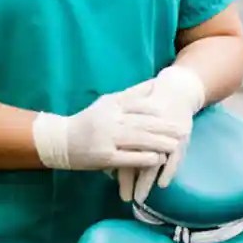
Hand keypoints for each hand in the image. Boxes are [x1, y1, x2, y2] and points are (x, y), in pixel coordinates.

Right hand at [32, 85, 187, 170]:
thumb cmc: (87, 121)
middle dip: (164, 127)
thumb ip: (130, 94)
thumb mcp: (107, 102)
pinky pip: (127, 158)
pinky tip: (157, 160)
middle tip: (183, 130)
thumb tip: (155, 82)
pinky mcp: (103, 157)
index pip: (139, 105)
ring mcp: (106, 139)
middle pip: (142, 123)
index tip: (175, 112)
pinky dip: (143, 158)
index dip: (159, 110)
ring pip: (137, 140)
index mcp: (111, 105)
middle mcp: (109, 120)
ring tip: (176, 145)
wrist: (60, 141)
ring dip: (158, 143)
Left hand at [117, 65, 205, 202]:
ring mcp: (165, 133)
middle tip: (124, 198)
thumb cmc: (150, 106)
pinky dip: (167, 171)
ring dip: (146, 181)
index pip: (119, 146)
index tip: (106, 181)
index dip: (112, 164)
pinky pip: (173, 157)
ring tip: (139, 198)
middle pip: (134, 156)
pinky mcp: (180, 137)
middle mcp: (147, 128)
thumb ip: (120, 135)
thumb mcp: (131, 114)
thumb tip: (106, 162)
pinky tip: (162, 185)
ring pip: (153, 160)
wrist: (176, 91)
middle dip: (128, 179)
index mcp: (131, 120)